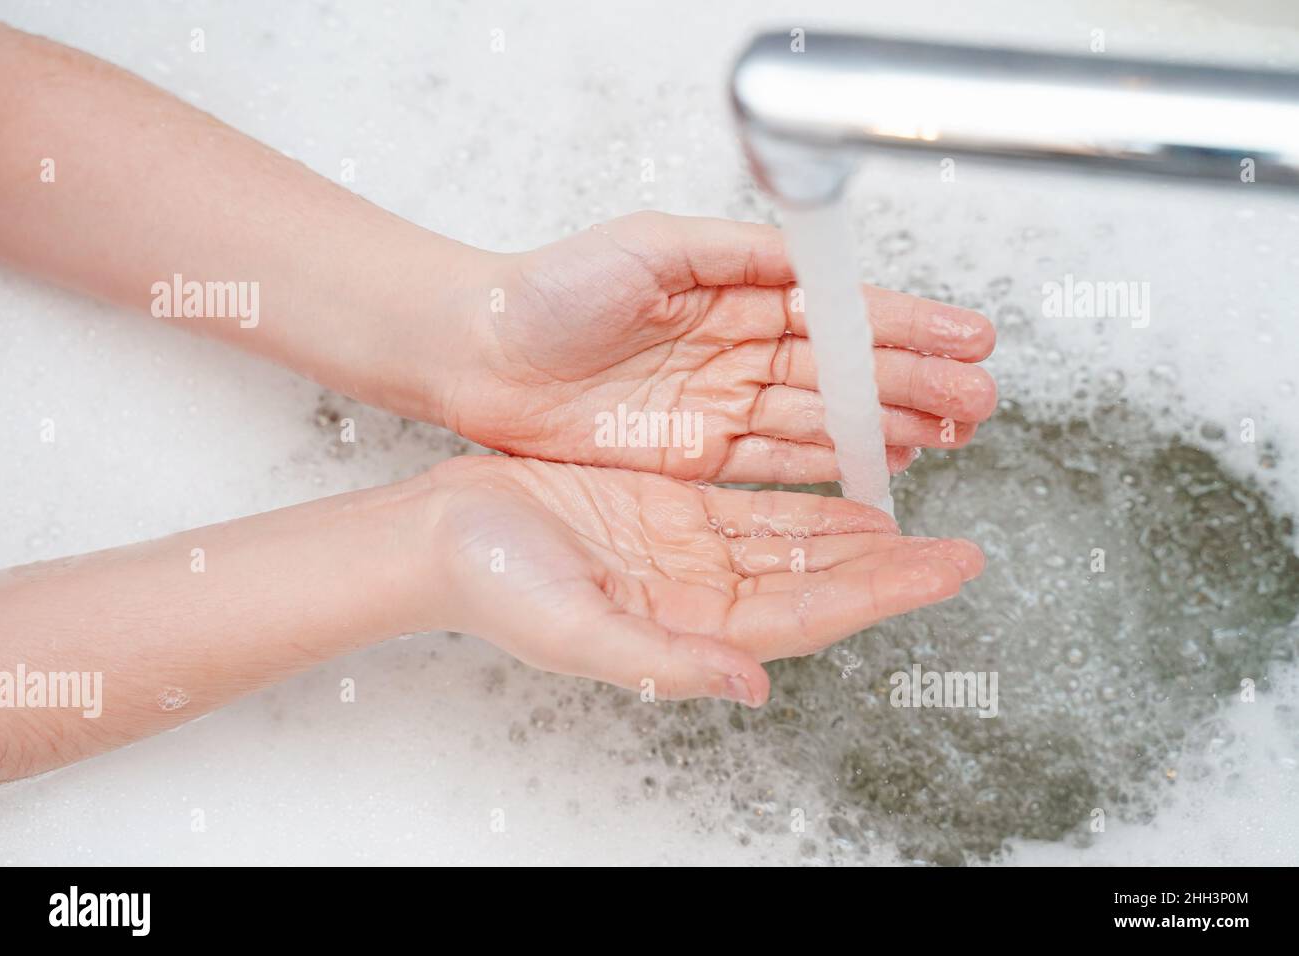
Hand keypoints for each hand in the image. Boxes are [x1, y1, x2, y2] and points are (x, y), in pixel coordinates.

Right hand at [426, 454, 983, 703]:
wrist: (440, 532)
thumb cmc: (492, 584)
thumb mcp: (576, 629)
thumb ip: (665, 662)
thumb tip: (753, 685)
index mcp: (689, 629)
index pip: (811, 613)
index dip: (884, 592)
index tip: (951, 569)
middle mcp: (702, 594)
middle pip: (820, 581)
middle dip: (894, 568)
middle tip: (963, 550)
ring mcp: (691, 551)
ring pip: (798, 542)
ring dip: (862, 532)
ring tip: (925, 520)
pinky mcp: (672, 509)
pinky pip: (759, 505)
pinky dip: (810, 500)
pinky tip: (850, 491)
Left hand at [434, 211, 996, 482]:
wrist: (479, 351)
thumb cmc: (549, 289)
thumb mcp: (646, 247)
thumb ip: (734, 252)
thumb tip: (814, 255)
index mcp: (735, 291)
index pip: (838, 311)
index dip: (905, 326)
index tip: (968, 338)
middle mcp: (737, 349)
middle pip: (843, 372)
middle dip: (916, 383)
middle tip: (982, 401)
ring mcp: (719, 403)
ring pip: (822, 421)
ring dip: (889, 426)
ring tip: (952, 434)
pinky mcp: (694, 453)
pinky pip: (777, 462)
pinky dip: (830, 467)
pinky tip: (880, 468)